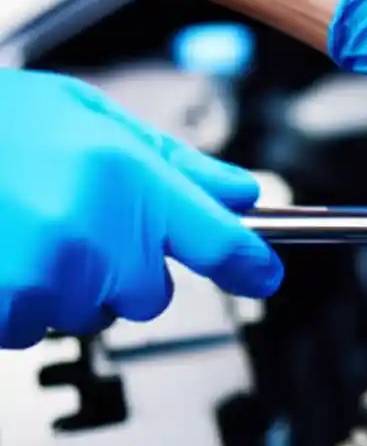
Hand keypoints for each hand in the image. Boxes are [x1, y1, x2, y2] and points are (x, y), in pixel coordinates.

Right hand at [0, 70, 282, 348]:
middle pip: (152, 294)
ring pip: (92, 314)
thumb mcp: (93, 117)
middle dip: (124, 268)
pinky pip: (35, 328)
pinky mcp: (7, 309)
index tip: (261, 272)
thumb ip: (176, 164)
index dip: (251, 264)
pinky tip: (3, 256)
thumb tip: (242, 194)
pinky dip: (19, 304)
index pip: (226, 244)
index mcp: (130, 180)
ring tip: (26, 230)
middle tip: (76, 221)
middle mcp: (96, 233)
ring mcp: (49, 277)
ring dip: (68, 286)